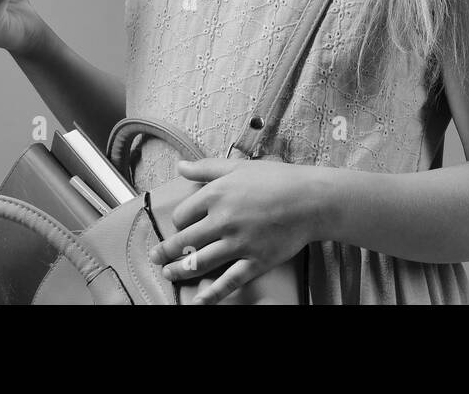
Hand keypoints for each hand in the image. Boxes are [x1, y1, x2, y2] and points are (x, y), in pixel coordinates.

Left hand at [146, 158, 326, 304]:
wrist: (312, 199)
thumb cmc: (277, 179)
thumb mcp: (238, 167)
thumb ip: (206, 168)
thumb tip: (180, 166)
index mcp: (216, 195)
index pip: (183, 215)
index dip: (179, 222)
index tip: (182, 226)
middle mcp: (223, 220)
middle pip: (184, 242)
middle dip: (166, 252)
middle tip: (156, 257)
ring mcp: (239, 244)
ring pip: (199, 263)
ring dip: (179, 271)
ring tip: (169, 274)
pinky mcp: (255, 262)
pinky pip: (228, 282)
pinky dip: (212, 294)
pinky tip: (199, 301)